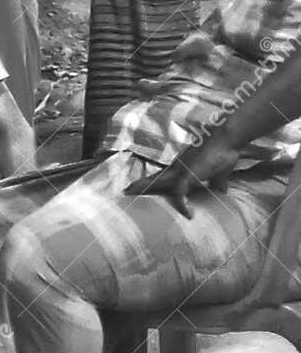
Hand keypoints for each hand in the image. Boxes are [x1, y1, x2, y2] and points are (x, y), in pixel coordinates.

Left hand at [123, 140, 241, 217]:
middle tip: (126, 190)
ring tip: (130, 191)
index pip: (163, 176)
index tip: (141, 187)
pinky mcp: (188, 174)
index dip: (152, 182)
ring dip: (144, 187)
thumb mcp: (219, 173)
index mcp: (182, 168)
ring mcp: (181, 170)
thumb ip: (217, 182)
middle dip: (141, 184)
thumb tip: (222, 191)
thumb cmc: (223, 153)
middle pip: (155, 178)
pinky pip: (180, 192)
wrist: (226, 139)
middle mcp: (177, 168)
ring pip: (158, 181)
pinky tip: (187, 214)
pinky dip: (182, 204)